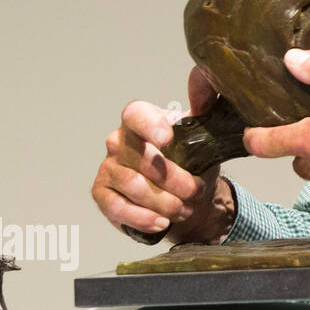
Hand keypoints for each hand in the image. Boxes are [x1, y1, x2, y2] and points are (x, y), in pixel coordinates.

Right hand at [92, 67, 234, 243]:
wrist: (188, 195)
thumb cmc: (194, 160)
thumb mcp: (205, 134)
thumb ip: (206, 109)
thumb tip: (208, 87)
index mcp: (142, 121)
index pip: (136, 114)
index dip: (149, 125)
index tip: (167, 139)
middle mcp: (119, 141)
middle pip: (140, 158)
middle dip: (175, 179)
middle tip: (196, 190)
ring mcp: (108, 167)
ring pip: (133, 186)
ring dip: (164, 202)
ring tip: (185, 209)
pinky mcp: (102, 193)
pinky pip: (118, 207)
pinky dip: (143, 218)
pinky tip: (161, 222)